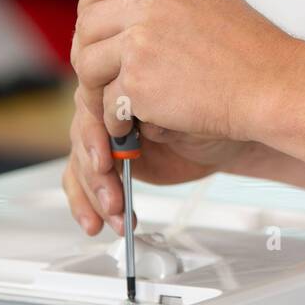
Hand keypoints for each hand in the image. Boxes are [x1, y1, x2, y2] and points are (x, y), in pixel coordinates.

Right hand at [63, 84, 249, 235]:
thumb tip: (142, 127)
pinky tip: (95, 222)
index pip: (95, 107)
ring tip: (114, 215)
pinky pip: (83, 181)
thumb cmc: (210, 114)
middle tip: (113, 200)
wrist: (222, 134)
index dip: (96, 137)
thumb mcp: (191, 114)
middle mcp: (108, 107)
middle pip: (85, 139)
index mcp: (125, 83)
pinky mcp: (106, 162)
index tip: (105, 163)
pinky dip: (86, 203)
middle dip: (97, 175)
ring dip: (93, 195)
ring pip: (81, 164)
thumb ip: (161, 119)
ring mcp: (105, 136)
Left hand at [70, 0, 292, 143]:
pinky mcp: (138, 80)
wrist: (273, 85)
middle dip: (88, 53)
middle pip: (86, 23)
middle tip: (103, 78)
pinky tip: (134, 124)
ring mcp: (140, 40)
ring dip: (97, 89)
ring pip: (88, 63)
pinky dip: (116, 118)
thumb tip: (137, 4)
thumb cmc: (253, 52)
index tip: (98, 28)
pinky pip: (106, 101)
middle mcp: (148, 1)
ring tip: (118, 105)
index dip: (91, 3)